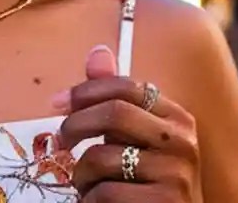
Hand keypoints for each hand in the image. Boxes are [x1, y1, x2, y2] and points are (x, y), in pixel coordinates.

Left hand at [53, 45, 199, 200]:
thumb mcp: (133, 136)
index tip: (55, 103)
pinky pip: (104, 193)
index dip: (85, 91)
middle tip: (61, 142)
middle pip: (113, 114)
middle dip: (75, 126)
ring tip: (91, 185)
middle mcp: (182, 143)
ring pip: (101, 158)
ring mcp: (175, 176)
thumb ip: (114, 98)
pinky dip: (90, 201)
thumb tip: (98, 50)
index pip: (126, 87)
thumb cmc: (146, 180)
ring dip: (82, 175)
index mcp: (176, 118)